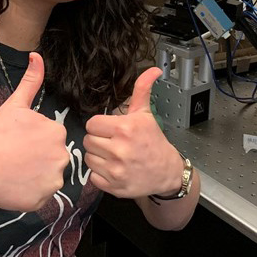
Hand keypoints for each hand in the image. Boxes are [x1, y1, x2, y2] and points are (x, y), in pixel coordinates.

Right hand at [0, 52, 74, 213]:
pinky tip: (14, 184)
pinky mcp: (46, 197)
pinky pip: (41, 194)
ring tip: (13, 170)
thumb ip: (31, 82)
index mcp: (57, 132)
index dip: (32, 142)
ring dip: (34, 175)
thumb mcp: (14, 105)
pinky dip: (30, 192)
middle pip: (52, 157)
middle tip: (13, 157)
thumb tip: (37, 56)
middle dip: (36, 158)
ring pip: (48, 176)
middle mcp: (62, 155)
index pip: (50, 139)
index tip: (17, 143)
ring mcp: (55, 178)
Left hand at [86, 68, 186, 199]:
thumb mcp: (146, 116)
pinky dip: (101, 175)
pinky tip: (114, 171)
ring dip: (98, 158)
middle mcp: (120, 150)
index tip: (112, 132)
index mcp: (125, 129)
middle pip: (88, 141)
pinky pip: (93, 177)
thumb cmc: (154, 143)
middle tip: (113, 145)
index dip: (100, 127)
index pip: (92, 124)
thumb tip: (154, 69)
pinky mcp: (114, 187)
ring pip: (88, 158)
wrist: (168, 173)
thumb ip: (142, 91)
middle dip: (99, 142)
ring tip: (114, 158)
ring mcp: (117, 170)